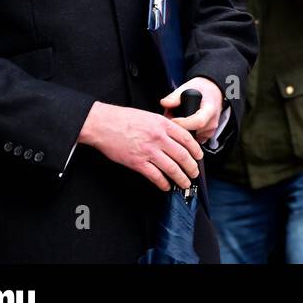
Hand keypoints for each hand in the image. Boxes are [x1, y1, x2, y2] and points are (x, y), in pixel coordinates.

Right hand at [78, 101, 202, 191]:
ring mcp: (148, 151)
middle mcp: (158, 138)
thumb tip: (175, 136)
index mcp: (162, 124)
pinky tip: (166, 186)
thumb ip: (163, 126)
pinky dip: (163, 183)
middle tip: (195, 173)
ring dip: (181, 178)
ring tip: (184, 183)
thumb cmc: (123, 119)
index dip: (196, 150)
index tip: (199, 157)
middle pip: (182, 155)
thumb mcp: (149, 116)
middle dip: (192, 167)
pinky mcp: (137, 162)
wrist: (103, 124)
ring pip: (172, 168)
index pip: (186, 138)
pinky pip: (155, 176)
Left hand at [160, 76, 224, 144]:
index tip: (172, 119)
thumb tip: (164, 103)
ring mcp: (209, 132)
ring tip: (176, 117)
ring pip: (190, 137)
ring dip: (180, 130)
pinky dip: (185, 133)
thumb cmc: (202, 90)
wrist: (214, 93)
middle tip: (170, 116)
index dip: (183, 123)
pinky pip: (191, 139)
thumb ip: (175, 96)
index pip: (198, 122)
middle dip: (177, 127)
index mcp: (210, 110)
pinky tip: (183, 123)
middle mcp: (211, 123)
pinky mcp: (205, 136)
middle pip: (191, 132)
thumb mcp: (189, 86)